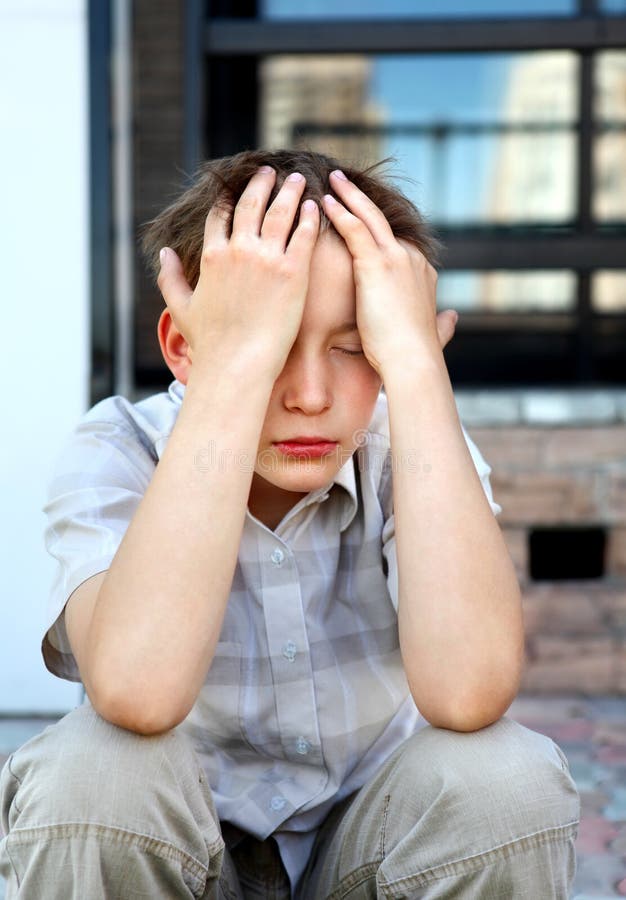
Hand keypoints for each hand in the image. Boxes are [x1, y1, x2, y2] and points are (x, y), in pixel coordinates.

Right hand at [157, 168, 319, 379]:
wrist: (237, 364)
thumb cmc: (210, 343)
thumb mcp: (181, 308)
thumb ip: (169, 278)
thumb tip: (164, 253)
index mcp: (212, 256)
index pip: (221, 215)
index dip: (230, 198)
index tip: (239, 188)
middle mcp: (238, 250)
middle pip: (252, 204)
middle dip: (262, 183)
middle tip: (272, 172)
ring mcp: (267, 259)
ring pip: (281, 212)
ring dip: (290, 192)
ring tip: (298, 180)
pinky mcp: (293, 272)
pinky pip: (304, 234)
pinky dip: (310, 217)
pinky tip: (315, 207)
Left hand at [322, 171, 456, 376]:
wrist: (412, 360)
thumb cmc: (416, 354)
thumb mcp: (434, 332)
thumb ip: (443, 324)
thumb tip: (452, 319)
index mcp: (422, 271)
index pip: (396, 241)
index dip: (378, 227)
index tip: (362, 213)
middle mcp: (411, 258)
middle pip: (383, 220)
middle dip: (362, 199)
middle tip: (343, 182)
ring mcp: (396, 258)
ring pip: (369, 217)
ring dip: (348, 195)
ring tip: (332, 180)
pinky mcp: (377, 265)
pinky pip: (355, 229)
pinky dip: (339, 212)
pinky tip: (323, 201)